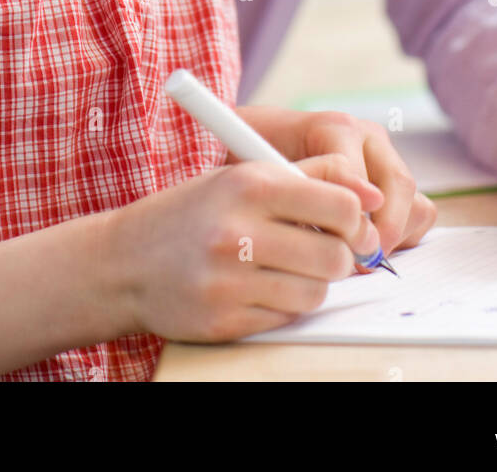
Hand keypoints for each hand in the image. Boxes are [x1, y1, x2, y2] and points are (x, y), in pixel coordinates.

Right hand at [102, 154, 385, 343]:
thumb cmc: (194, 211)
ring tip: (286, 265)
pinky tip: (260, 286)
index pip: (339, 205)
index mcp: (248, 185)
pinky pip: (286, 317)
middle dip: (339, 255)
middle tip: (323, 248)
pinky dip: (284, 303)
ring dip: (312, 282)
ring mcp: (228, 282)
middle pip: (333, 256)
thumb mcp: (244, 175)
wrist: (123, 261)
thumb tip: (373, 195)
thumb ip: (311, 176)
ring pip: (315, 292)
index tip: (354, 224)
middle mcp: (237, 232)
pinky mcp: (224, 321)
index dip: (357, 218)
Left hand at [233, 105, 435, 259]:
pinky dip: (404, 237)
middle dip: (386, 229)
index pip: (360, 175)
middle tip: (364, 262)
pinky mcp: (396, 185)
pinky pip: (420, 213)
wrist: (257, 148)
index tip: (340, 247)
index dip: (353, 218)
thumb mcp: (266, 174)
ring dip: (396, 236)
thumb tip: (340, 225)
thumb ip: (299, 192)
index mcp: (336, 128)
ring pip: (416, 200)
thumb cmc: (255, 160)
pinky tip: (370, 250)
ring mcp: (386, 160)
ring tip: (364, 260)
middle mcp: (369, 139)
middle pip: (399, 184)